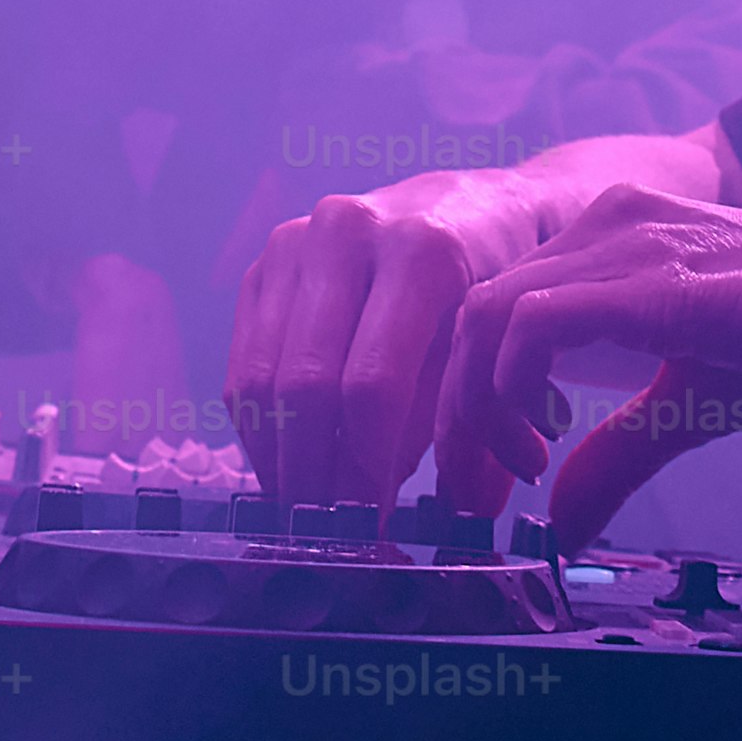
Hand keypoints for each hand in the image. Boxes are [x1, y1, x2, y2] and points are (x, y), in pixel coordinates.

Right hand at [228, 164, 570, 507]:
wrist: (475, 207)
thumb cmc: (496, 287)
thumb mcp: (493, 350)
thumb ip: (461, 424)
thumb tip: (439, 510)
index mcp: (421, 252)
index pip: (371, 385)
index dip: (364, 466)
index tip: (370, 524)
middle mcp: (349, 232)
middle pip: (305, 383)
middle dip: (313, 474)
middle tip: (328, 534)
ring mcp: (297, 240)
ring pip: (263, 376)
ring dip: (277, 459)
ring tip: (304, 511)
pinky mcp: (267, 261)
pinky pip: (245, 362)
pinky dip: (259, 427)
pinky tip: (286, 465)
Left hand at [438, 185, 741, 539]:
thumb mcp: (693, 405)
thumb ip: (619, 452)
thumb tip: (560, 521)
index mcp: (609, 239)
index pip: (490, 308)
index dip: (463, 398)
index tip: (484, 478)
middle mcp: (604, 222)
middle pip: (468, 313)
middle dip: (453, 416)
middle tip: (474, 495)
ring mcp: (626, 240)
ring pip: (485, 315)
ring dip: (474, 411)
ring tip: (514, 475)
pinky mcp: (655, 277)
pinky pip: (532, 322)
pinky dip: (512, 391)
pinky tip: (549, 441)